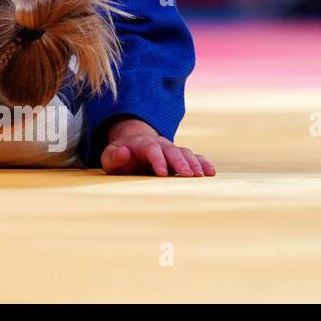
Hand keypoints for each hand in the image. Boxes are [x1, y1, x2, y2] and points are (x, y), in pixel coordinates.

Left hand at [100, 117, 215, 176]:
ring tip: (201, 175)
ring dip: (194, 163)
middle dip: (180, 162)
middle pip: (172, 150)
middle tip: (188, 175)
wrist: (131, 147)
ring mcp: (172, 149)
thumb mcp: (109, 157)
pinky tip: (211, 172)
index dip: (158, 160)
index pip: (151, 149)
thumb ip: (113, 156)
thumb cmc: (119, 157)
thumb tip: (123, 152)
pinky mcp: (180, 157)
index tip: (162, 173)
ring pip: (185, 153)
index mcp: (142, 144)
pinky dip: (203, 163)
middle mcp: (160, 144)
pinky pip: (194, 157)